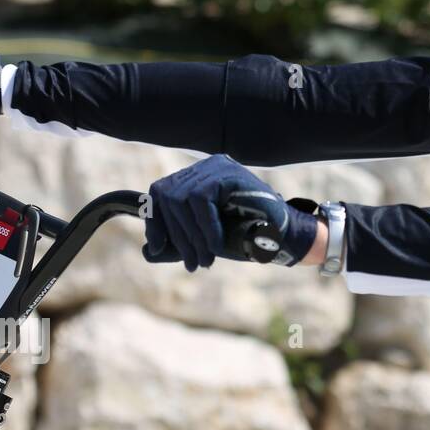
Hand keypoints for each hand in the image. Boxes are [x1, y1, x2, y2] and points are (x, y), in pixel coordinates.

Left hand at [142, 154, 318, 271]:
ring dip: (191, 235)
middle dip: (175, 234)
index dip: (155, 221)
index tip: (156, 247)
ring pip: (180, 199)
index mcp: (197, 178)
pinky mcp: (227, 173)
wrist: (282, 236)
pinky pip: (200, 200)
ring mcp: (217, 166)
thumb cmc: (245, 237)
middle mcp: (205, 167)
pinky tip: (217, 245)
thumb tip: (146, 251)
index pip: (160, 193)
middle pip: (166, 195)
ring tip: (205, 259)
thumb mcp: (203, 241)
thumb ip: (177, 244)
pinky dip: (205, 227)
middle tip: (192, 263)